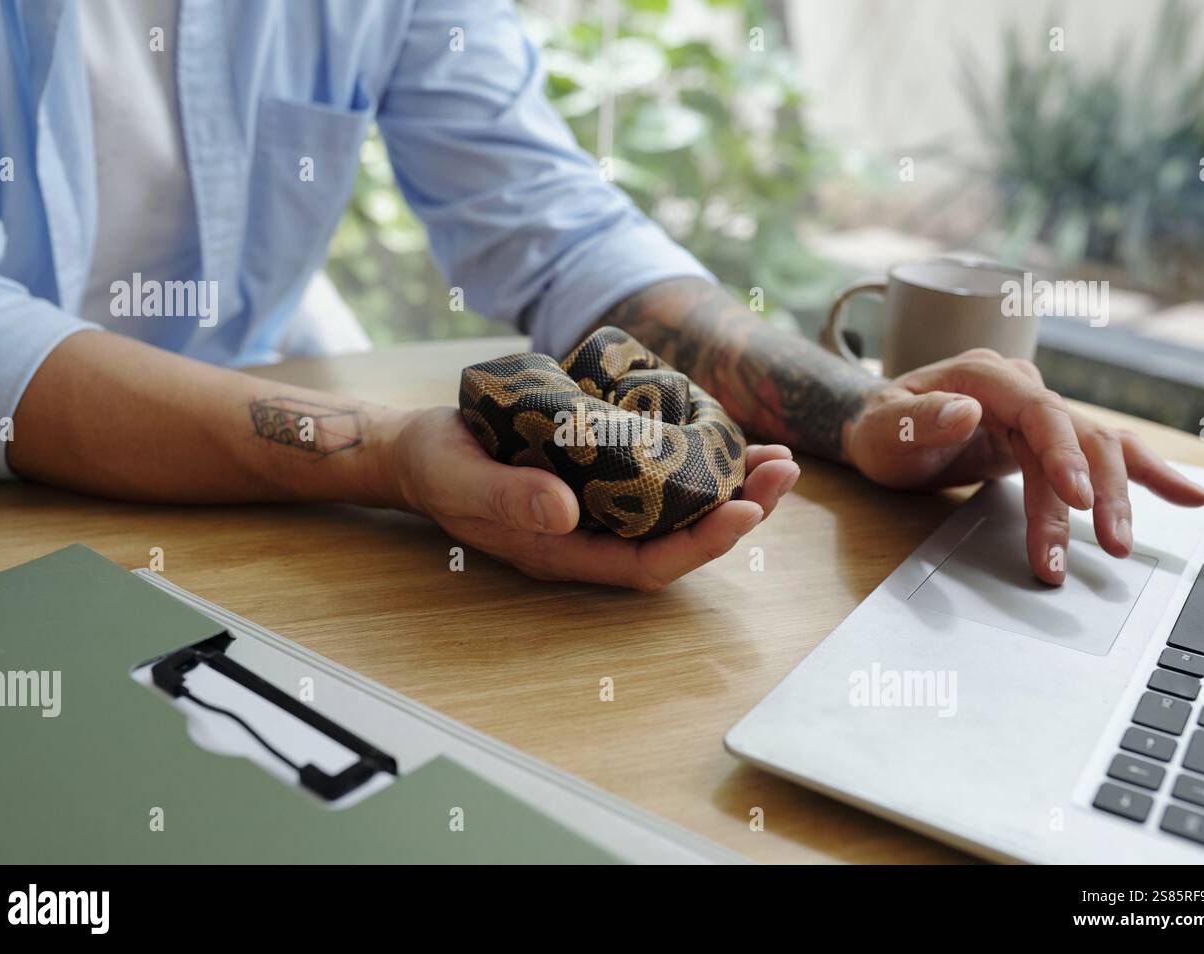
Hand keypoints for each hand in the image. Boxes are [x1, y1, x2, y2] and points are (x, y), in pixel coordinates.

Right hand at [387, 407, 799, 589]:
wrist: (419, 449)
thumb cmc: (437, 467)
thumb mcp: (464, 479)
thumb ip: (510, 499)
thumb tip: (568, 514)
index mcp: (565, 552)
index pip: (648, 563)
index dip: (702, 543)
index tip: (746, 511)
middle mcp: (592, 535)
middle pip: (680, 537)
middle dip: (739, 510)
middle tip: (784, 472)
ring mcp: (599, 506)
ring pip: (678, 508)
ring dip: (730, 483)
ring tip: (776, 456)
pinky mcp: (601, 472)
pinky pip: (660, 475)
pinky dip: (697, 456)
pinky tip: (726, 433)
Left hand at [841, 348, 1203, 584]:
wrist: (880, 430)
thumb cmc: (878, 428)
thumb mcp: (881, 427)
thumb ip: (916, 420)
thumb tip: (965, 411)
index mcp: (983, 376)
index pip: (1038, 411)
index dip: (1063, 454)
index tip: (1077, 497)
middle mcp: (1019, 389)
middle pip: (1077, 435)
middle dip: (1096, 493)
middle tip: (1105, 543)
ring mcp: (1036, 414)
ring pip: (1097, 449)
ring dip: (1117, 498)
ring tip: (1123, 544)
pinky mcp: (1045, 442)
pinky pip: (1098, 456)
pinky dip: (1141, 475)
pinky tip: (1184, 494)